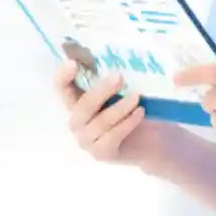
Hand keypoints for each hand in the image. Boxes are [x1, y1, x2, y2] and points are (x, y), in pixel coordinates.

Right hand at [54, 61, 177, 172]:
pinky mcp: (100, 153)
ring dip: (119, 108)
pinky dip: (126, 123)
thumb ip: (113, 79)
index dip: (63, 77)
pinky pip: (111, 137)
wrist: (154, 140)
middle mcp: (77, 121)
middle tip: (120, 77)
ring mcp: (86, 140)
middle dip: (101, 91)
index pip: (62, 88)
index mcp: (77, 102)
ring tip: (137, 98)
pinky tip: (139, 113)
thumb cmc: (135, 109)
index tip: (73, 63)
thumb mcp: (124, 90)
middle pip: (82, 106)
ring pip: (99, 122)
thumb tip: (114, 63)